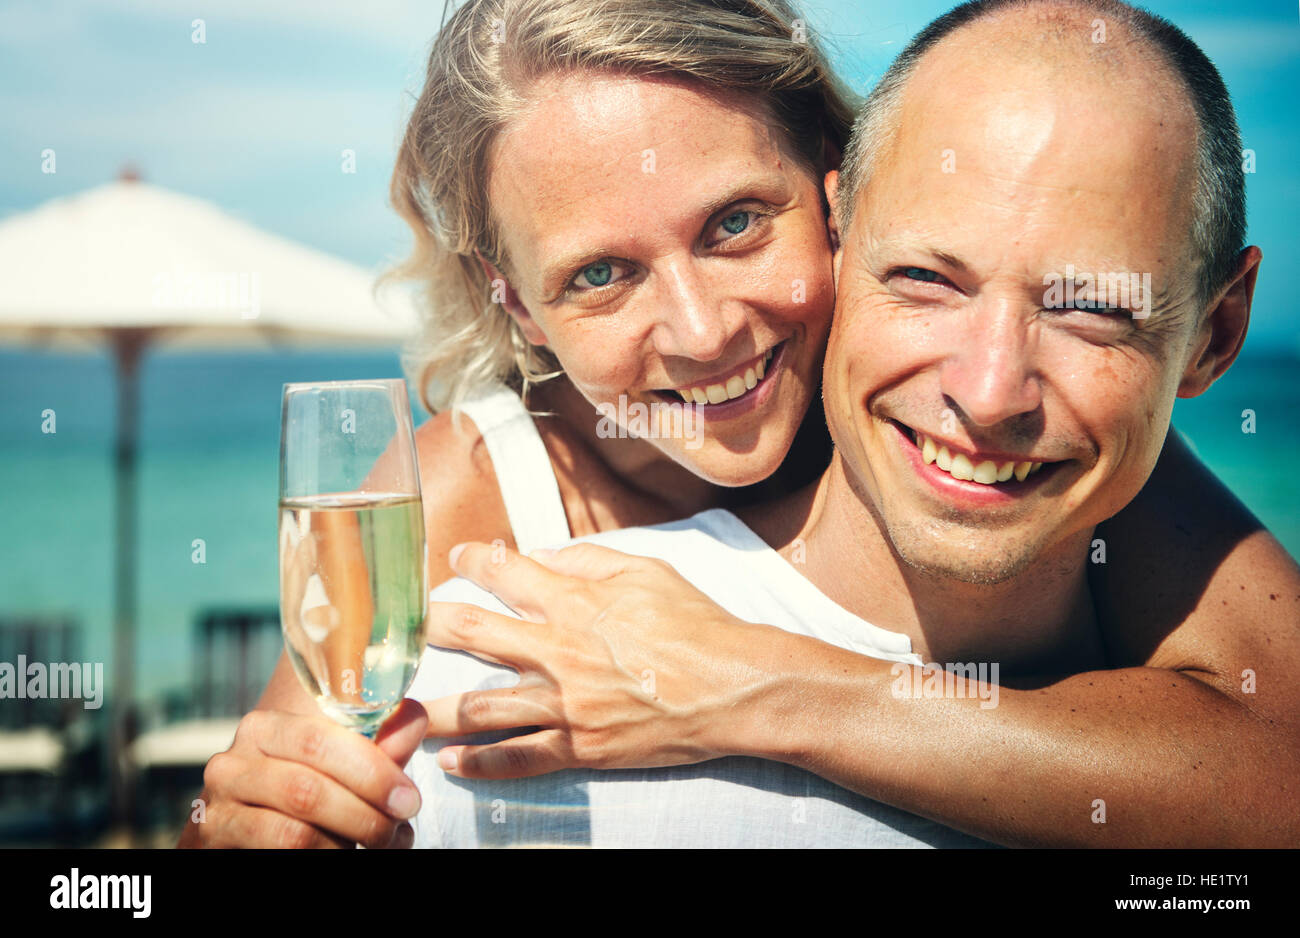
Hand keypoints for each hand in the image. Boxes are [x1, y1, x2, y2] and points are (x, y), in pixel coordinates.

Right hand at [183, 700, 427, 847]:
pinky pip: (281, 854)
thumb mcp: (340, 764)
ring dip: (348, 843)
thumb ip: (377, 744)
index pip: (320, 741)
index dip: (371, 771)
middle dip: (365, 814)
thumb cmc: (302, 791)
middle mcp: (232, 763)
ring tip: (377, 845)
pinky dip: (325, 858)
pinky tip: (344, 854)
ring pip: (295, 833)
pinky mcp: (215, 843)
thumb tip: (412, 719)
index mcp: (265, 728)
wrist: (247, 834)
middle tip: (398, 830)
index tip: (408, 798)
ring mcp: (218, 807)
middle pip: (308, 790)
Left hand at [422, 541, 789, 778]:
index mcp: (576, 600)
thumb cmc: (696, 624)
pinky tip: (452, 762)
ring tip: (401, 710)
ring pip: (482, 706)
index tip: (454, 559)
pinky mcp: (580, 746)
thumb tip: (544, 557)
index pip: (506, 573)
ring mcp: (566, 703)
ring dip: (436, 708)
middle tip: (396, 628)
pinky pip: (520, 757)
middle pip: (474, 633)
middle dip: (428, 628)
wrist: (732, 688)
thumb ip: (589, 559)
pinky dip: (481, 762)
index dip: (473, 562)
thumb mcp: (648, 570)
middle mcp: (559, 650)